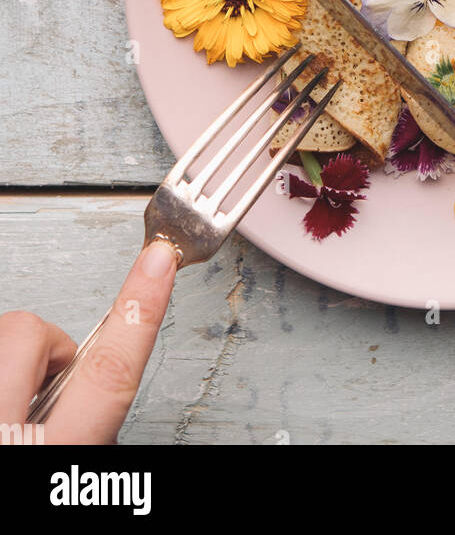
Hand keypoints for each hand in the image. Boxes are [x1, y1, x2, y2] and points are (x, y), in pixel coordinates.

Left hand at [0, 239, 177, 444]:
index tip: (159, 260)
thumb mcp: (85, 474)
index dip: (140, 308)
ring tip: (19, 413)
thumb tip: (107, 415)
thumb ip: (99, 434)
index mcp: (58, 454)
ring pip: (0, 339)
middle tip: (52, 383)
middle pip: (30, 334)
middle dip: (49, 342)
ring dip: (13, 369)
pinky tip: (1, 414)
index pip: (110, 371)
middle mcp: (5, 429)